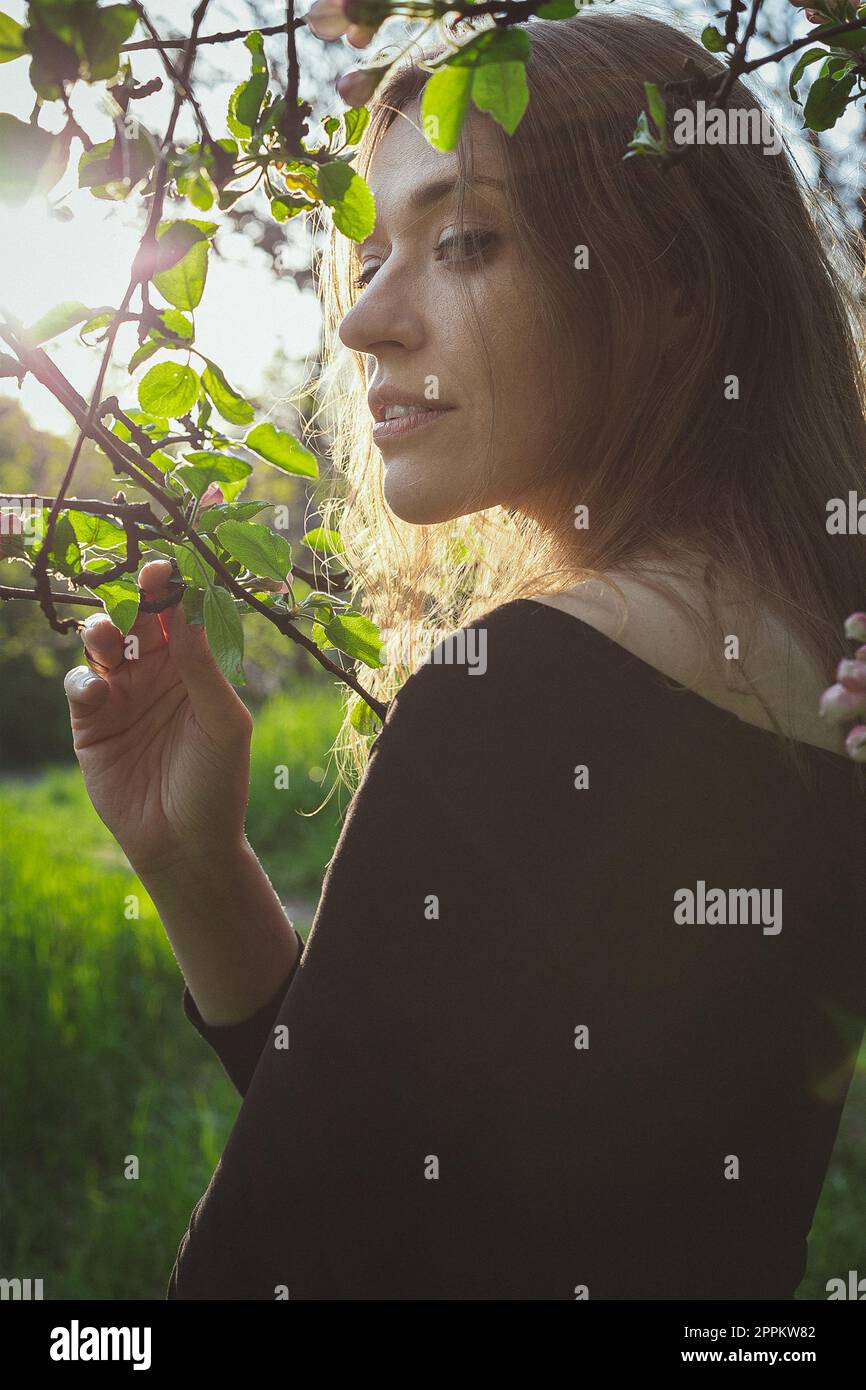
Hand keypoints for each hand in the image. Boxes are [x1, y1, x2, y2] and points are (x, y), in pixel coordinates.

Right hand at [64, 559, 253, 877]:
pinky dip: (83, 681)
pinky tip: (98, 693)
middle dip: (130, 597)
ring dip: (101, 631)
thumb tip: (188, 614)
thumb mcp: (223, 723)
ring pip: (102, 642)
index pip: (181, 615)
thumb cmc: (218, 781)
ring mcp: (122, 694)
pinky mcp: (92, 721)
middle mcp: (158, 673)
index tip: (166, 566)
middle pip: (137, 618)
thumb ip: (204, 670)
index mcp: (195, 667)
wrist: (185, 842)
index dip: (172, 588)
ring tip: (109, 640)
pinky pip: (80, 684)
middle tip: (131, 586)